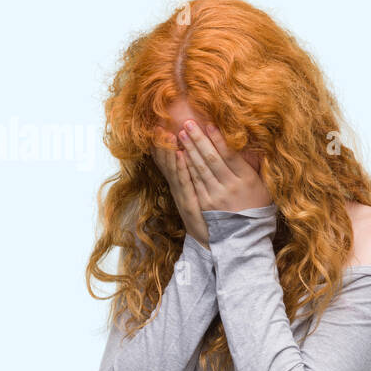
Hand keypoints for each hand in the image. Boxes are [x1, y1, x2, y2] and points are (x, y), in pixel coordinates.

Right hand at [150, 129, 208, 248]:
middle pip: (168, 164)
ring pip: (175, 170)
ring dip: (170, 151)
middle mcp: (180, 190)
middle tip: (157, 125)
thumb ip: (202, 180)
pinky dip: (181, 169)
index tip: (159, 128)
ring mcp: (184, 197)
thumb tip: (198, 160)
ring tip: (166, 134)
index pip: (170, 162)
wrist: (212, 244)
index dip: (164, 147)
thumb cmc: (212, 220)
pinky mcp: (190, 204)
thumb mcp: (204, 197)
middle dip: (163, 144)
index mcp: (183, 186)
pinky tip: (179, 155)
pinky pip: (185, 183)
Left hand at [177, 119, 272, 212]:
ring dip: (190, 149)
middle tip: (189, 123)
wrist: (247, 235)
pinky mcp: (205, 203)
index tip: (209, 124)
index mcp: (246, 179)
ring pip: (201, 168)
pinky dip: (186, 167)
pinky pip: (194, 182)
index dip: (218, 139)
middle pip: (212, 158)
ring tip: (182, 134)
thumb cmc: (256, 206)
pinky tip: (180, 155)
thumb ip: (255, 167)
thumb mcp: (262, 186)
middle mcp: (231, 186)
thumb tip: (251, 146)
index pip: (229, 155)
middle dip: (199, 139)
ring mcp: (216, 196)